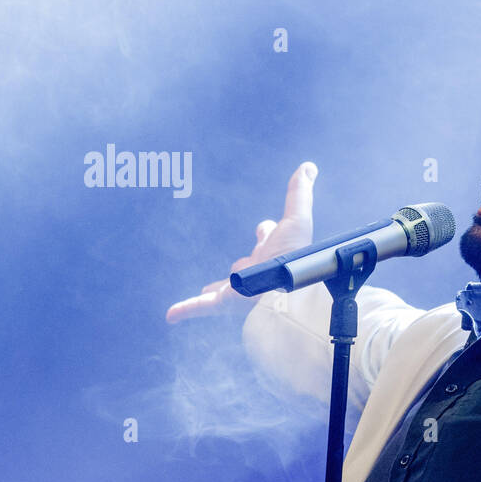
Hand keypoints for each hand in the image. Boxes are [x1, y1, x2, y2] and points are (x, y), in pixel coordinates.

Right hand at [166, 162, 317, 323]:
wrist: (288, 291)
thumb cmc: (294, 257)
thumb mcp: (297, 219)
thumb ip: (299, 194)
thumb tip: (309, 166)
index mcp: (273, 252)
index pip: (267, 238)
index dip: (266, 231)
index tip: (263, 226)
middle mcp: (257, 271)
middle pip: (246, 265)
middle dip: (242, 265)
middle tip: (239, 265)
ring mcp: (240, 288)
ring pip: (225, 288)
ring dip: (217, 291)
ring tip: (209, 293)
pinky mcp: (225, 303)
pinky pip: (201, 307)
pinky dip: (185, 309)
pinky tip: (171, 315)